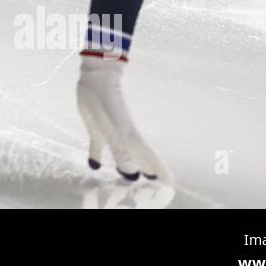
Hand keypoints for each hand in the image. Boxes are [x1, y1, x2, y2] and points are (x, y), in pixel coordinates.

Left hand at [76, 55, 168, 181]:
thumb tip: (132, 173)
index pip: (151, 159)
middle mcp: (124, 138)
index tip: (171, 184)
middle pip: (139, 159)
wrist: (96, 79)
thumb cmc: (107, 102)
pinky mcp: (97, 129)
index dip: (160, 172)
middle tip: (154, 186)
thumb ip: (122, 150)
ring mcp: (111, 133)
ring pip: (120, 155)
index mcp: (132, 139)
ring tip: (128, 179)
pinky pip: (97, 146)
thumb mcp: (114, 129)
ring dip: (124, 167)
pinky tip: (94, 166)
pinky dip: (96, 156)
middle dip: (146, 172)